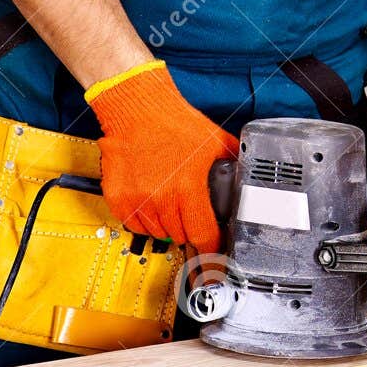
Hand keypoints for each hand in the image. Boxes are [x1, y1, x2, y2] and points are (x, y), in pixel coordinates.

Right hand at [85, 60, 237, 251]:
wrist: (138, 110)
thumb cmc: (175, 123)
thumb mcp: (216, 142)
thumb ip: (234, 163)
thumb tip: (248, 177)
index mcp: (188, 187)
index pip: (202, 234)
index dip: (211, 249)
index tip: (214, 256)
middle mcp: (162, 198)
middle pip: (180, 235)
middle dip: (189, 227)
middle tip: (189, 209)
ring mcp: (137, 200)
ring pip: (157, 233)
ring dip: (166, 224)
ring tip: (170, 199)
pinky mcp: (118, 199)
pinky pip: (134, 225)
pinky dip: (144, 219)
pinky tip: (151, 200)